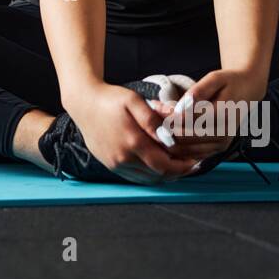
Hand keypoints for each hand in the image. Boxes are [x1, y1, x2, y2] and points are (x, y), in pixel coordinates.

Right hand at [66, 82, 200, 183]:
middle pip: (157, 175)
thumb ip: (153, 119)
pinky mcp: (110, 164)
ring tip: (177, 165)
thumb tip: (170, 138)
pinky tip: (157, 165)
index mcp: (131, 142)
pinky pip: (135, 177)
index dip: (182, 167)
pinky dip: (150, 175)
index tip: (195, 162)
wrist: (83, 103)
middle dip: (177, 172)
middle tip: (190, 165)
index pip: (164, 165)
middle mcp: (122, 158)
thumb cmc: (110, 99)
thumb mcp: (133, 101)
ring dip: (164, 175)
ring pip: (147, 179)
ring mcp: (115, 164)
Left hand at [161, 68, 269, 162]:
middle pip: (184, 138)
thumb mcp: (215, 78)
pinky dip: (176, 147)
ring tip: (156, 122)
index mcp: (223, 115)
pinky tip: (167, 132)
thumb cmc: (229, 82)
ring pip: (185, 150)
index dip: (167, 114)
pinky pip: (191, 155)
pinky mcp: (217, 150)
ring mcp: (220, 145)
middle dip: (164, 127)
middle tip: (151, 115)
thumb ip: (198, 91)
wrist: (247, 91)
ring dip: (168, 138)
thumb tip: (181, 106)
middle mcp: (223, 134)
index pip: (188, 120)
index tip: (154, 105)